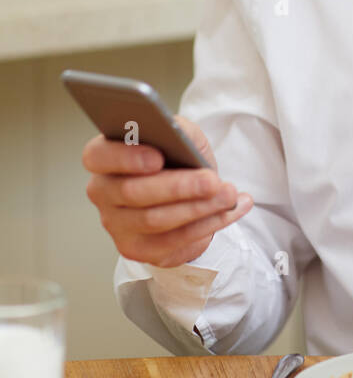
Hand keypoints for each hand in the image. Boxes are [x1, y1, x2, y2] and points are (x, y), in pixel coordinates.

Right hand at [83, 116, 253, 267]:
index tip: (158, 158)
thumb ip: (177, 129)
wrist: (188, 192)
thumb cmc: (178, 157)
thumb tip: (180, 135)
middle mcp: (103, 191)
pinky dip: (205, 226)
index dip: (126, 157)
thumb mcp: (180, 135)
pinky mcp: (136, 249)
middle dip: (178, 187)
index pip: (98, 156)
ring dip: (197, 208)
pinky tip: (228, 211)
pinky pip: (171, 242)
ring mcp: (116, 223)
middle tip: (211, 180)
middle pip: (132, 192)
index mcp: (104, 156)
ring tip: (228, 195)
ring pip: (154, 220)